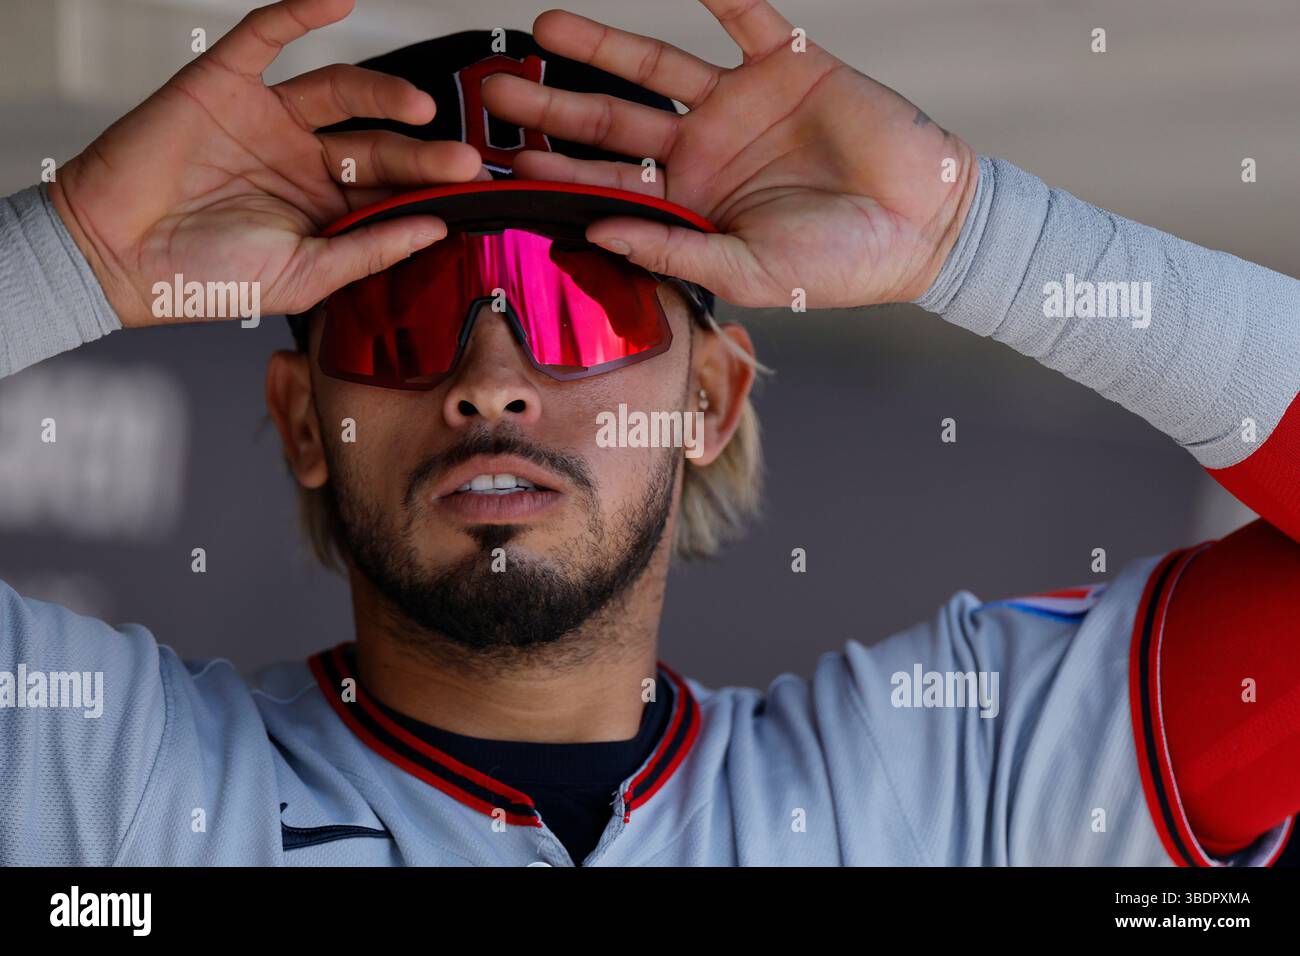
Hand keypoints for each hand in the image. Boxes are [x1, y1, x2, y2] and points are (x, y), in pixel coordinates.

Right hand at [48, 0, 486, 328]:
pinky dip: (300, 12)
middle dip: (421, 152)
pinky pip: (268, 35)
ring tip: (420, 107)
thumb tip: (435, 231)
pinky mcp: (229, 83)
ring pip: (341, 90)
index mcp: (325, 208)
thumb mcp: (305, 278)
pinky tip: (337, 2)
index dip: (429, 188)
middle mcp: (304, 159)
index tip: (470, 191)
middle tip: (460, 158)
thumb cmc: (202, 277)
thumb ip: (370, 251)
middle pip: (377, 144)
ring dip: (383, 93)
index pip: (390, 191)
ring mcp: (270, 119)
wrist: (118, 256)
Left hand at [482, 1, 978, 308]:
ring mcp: (739, 105)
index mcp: (690, 205)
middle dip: (553, 106)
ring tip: (546, 25)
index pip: (607, 183)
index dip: (555, 173)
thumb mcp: (749, 273)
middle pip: (611, 120)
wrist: (923, 227)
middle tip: (496, 93)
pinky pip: (746, 16)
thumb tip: (595, 234)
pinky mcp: (786, 64)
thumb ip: (673, 251)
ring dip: (603, 45)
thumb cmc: (839, 266)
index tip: (500, 166)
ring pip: (655, 66)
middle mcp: (703, 151)